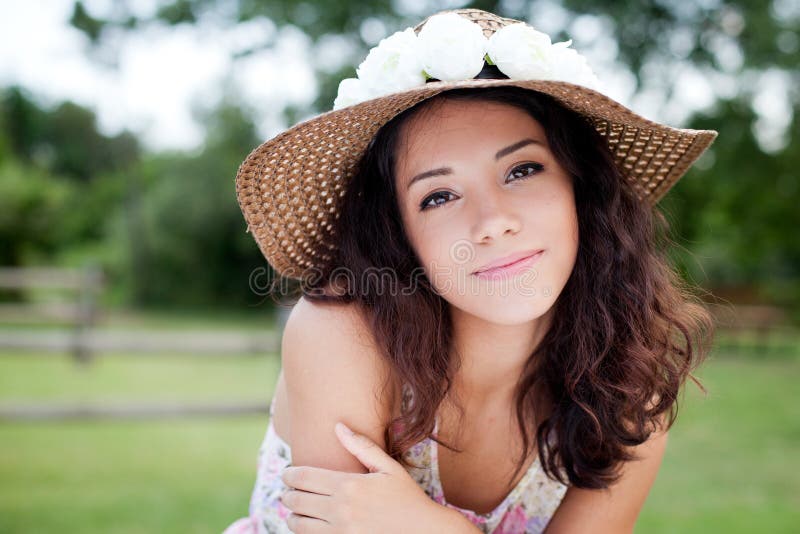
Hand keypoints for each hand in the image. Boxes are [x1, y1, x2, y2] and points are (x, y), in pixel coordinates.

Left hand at [279, 422, 439, 532]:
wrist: (424, 533)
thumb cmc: (407, 498)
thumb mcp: (389, 468)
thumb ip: (362, 446)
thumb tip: (338, 426)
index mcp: (349, 485)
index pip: (303, 477)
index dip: (288, 475)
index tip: (287, 474)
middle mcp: (340, 510)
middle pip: (295, 500)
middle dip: (287, 495)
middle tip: (288, 492)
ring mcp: (340, 532)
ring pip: (298, 524)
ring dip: (292, 516)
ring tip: (296, 512)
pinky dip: (304, 533)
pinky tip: (310, 527)